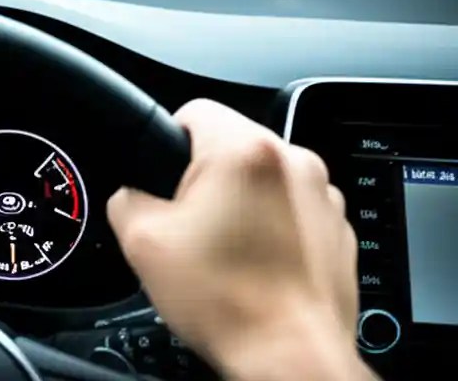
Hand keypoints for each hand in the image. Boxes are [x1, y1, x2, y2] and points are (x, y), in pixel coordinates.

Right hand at [107, 100, 371, 380]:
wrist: (288, 357)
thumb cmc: (228, 303)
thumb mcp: (141, 241)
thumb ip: (125, 198)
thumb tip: (132, 196)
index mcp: (244, 150)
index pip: (192, 109)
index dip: (166, 142)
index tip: (165, 178)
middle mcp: (294, 162)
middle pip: (230, 146)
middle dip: (205, 179)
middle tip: (188, 228)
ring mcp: (324, 197)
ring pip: (262, 179)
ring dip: (241, 204)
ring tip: (224, 253)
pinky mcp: (339, 229)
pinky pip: (293, 211)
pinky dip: (273, 229)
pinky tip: (253, 267)